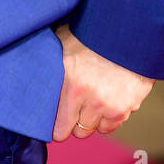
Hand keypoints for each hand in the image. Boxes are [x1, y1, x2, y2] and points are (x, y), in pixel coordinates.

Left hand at [52, 22, 153, 141]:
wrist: (129, 32)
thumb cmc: (93, 34)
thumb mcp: (65, 40)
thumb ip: (52, 60)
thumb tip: (35, 68)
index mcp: (70, 82)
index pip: (58, 126)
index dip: (56, 124)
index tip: (57, 119)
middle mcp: (88, 97)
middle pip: (75, 131)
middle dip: (73, 122)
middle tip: (74, 107)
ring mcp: (107, 104)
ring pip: (93, 128)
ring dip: (91, 118)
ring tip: (92, 99)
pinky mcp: (124, 108)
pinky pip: (110, 126)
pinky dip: (108, 117)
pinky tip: (106, 100)